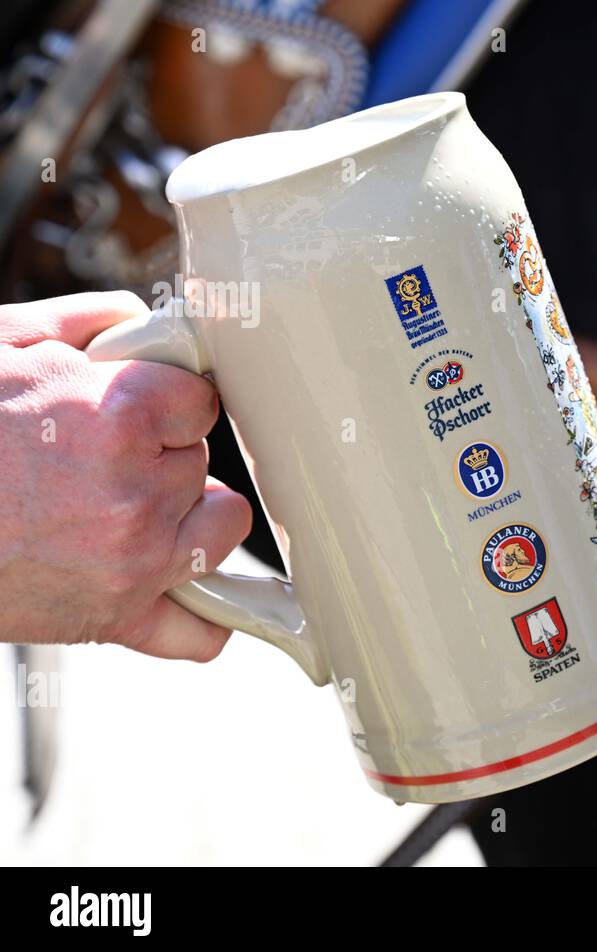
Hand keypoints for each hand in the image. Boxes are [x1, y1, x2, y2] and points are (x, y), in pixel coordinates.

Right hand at [0, 292, 251, 659]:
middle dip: (161, 454)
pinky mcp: (113, 617)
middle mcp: (136, 492)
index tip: (139, 409)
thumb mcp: (4, 345)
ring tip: (132, 508)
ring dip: (188, 516)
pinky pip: (197, 629)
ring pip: (217, 528)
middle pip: (200, 461)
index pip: (200, 401)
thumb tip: (138, 319)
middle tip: (99, 459)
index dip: (166, 401)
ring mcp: (131, 562)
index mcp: (119, 415)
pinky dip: (202, 613)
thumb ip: (85, 321)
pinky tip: (190, 591)